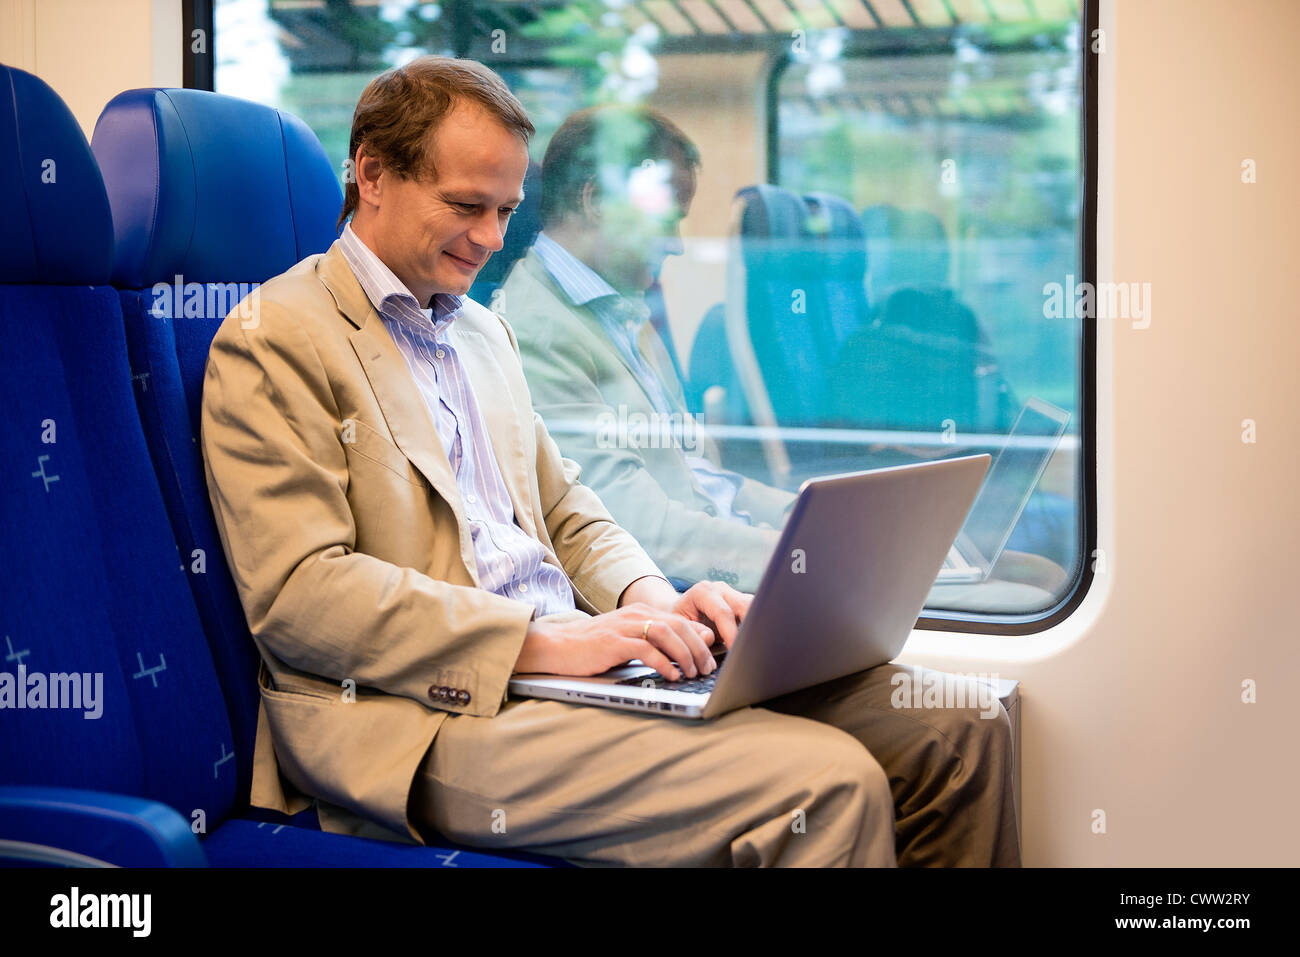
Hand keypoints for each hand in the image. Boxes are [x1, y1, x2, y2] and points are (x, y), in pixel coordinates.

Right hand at [514, 604, 717, 680]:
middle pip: (678, 625)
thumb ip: (654, 641)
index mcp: (640, 612)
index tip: (710, 657)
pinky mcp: (614, 642)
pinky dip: (663, 663)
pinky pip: (646, 650)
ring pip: (666, 635)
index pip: (680, 620)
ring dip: (685, 655)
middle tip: (707, 669)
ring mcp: (624, 627)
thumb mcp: (627, 640)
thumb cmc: (592, 647)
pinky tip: (671, 675)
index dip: (699, 638)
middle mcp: (635, 615)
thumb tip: (684, 647)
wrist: (557, 646)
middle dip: (698, 648)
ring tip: (693, 673)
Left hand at [670, 580, 752, 650]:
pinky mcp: (740, 602)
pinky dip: (755, 627)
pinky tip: (754, 641)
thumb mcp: (678, 627)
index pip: (723, 612)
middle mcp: (720, 589)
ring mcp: (732, 594)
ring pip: (754, 606)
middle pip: (745, 605)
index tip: (735, 651)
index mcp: (703, 592)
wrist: (677, 612)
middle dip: (750, 628)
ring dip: (756, 626)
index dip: (731, 634)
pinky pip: (755, 612)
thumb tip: (709, 637)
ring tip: (754, 645)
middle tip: (750, 649)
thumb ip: (692, 631)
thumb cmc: (676, 621)